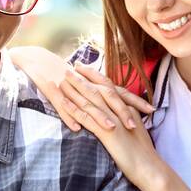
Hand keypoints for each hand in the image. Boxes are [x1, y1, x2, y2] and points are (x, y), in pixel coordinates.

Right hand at [10, 46, 155, 133]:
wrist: (38, 61)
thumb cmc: (66, 77)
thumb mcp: (87, 85)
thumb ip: (104, 97)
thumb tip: (124, 109)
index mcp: (96, 83)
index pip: (119, 92)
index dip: (135, 101)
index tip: (151, 111)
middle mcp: (86, 84)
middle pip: (107, 97)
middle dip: (121, 111)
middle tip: (134, 125)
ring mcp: (70, 88)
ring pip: (86, 103)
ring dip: (98, 117)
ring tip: (111, 129)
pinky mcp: (53, 93)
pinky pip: (62, 106)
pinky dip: (69, 116)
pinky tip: (77, 128)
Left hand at [60, 63, 162, 190]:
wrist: (150, 168)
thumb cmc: (144, 157)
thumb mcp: (136, 134)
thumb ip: (127, 122)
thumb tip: (118, 119)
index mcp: (127, 110)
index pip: (110, 88)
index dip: (96, 77)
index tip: (83, 68)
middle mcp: (120, 111)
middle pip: (99, 89)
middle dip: (83, 78)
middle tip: (69, 68)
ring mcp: (114, 120)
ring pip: (92, 100)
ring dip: (76, 89)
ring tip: (62, 80)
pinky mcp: (108, 132)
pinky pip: (88, 118)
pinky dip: (75, 109)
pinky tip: (63, 103)